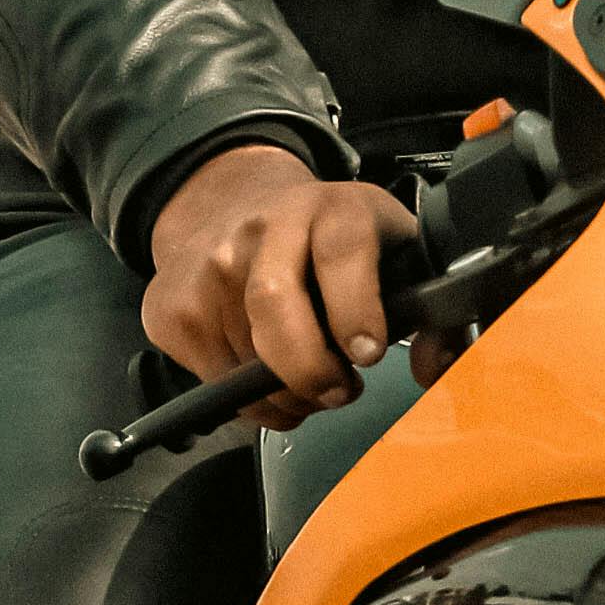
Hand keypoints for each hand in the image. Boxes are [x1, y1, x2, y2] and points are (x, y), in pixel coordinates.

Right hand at [139, 143, 414, 412]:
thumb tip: (434, 369)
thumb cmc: (329, 244)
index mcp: (332, 209)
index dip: (356, 309)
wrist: (231, 206)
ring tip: (306, 376)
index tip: (367, 353)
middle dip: (310, 369)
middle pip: (275, 307)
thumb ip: (431, 313)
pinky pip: (211, 379)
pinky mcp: (171, 305)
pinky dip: (246, 398)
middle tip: (337, 391)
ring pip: (245, 360)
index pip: (341, 252)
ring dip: (286, 394)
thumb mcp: (392, 251)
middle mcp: (263, 228)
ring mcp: (208, 264)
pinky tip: (264, 369)